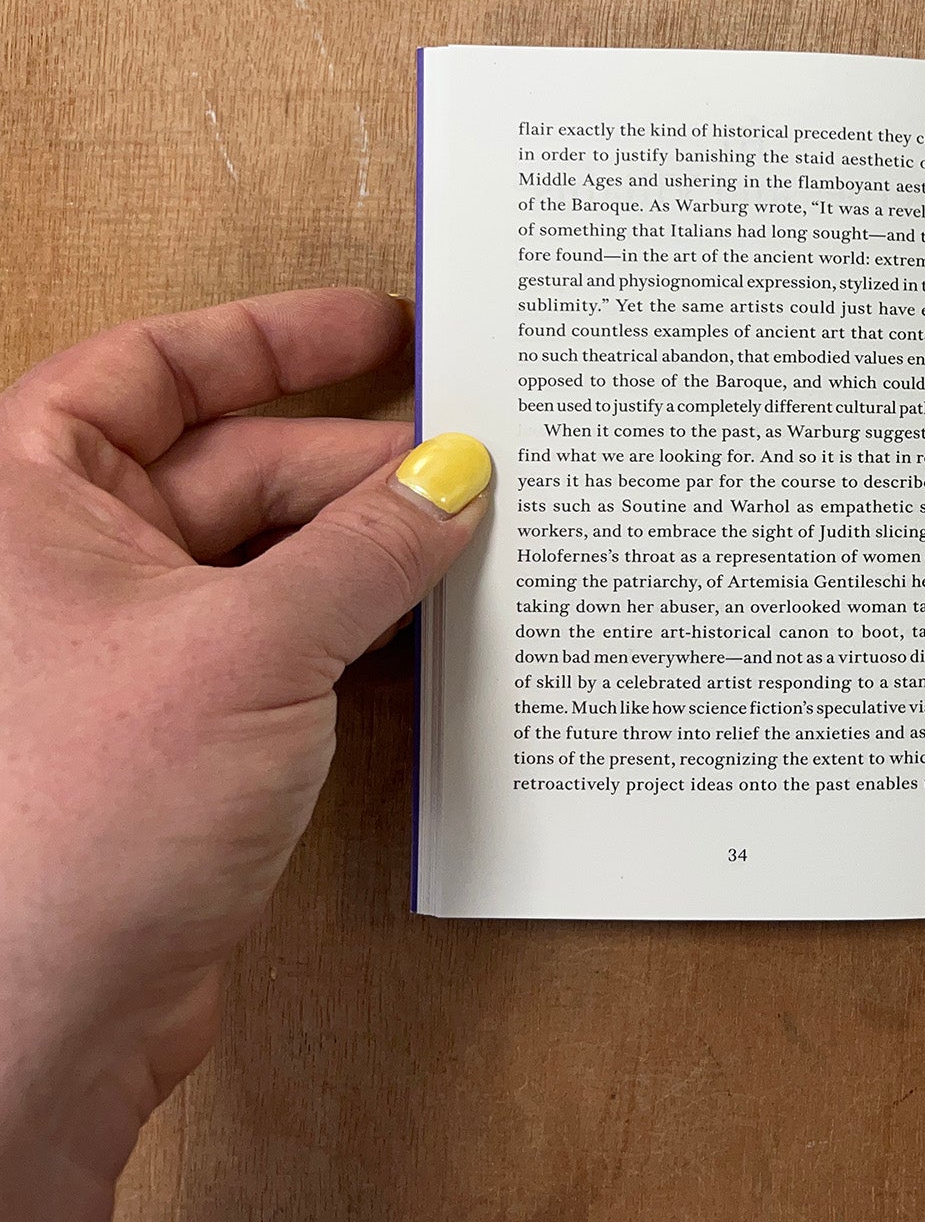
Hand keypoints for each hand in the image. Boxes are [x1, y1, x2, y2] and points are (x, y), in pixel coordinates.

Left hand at [0, 289, 490, 1218]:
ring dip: (362, 549)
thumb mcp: (251, 647)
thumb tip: (451, 476)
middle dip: (351, 463)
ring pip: (267, 556)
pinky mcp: (183, 726)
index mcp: (28, 502)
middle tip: (467, 464)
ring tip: (468, 536)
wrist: (48, 1010)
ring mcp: (129, 649)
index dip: (267, 339)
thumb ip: (365, 549)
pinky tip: (432, 620)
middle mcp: (71, 566)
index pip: (149, 371)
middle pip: (230, 465)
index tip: (378, 328)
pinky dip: (354, 623)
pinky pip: (284, 636)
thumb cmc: (74, 818)